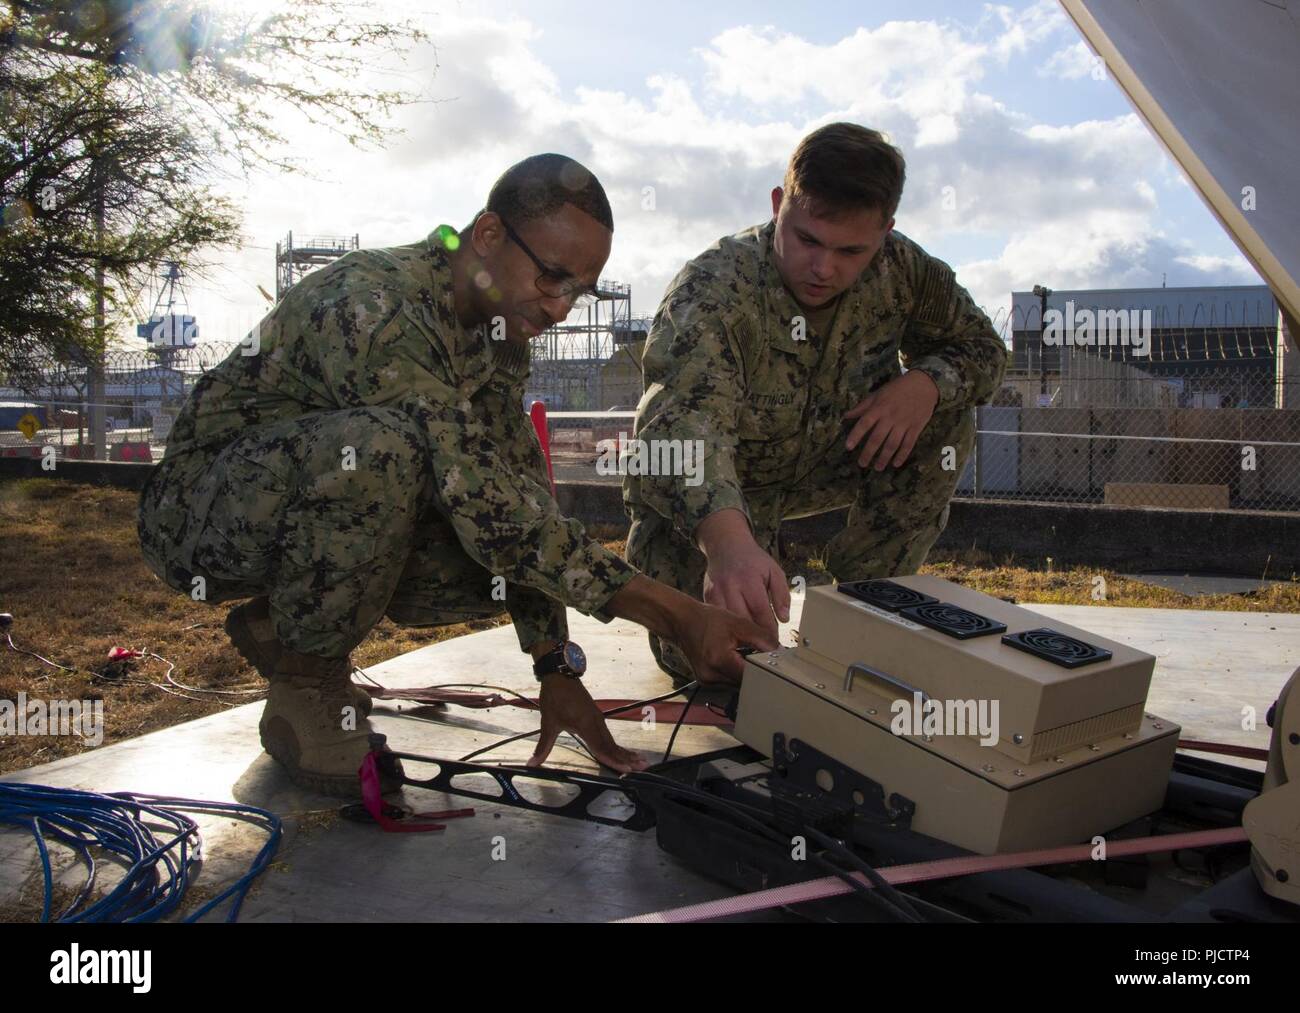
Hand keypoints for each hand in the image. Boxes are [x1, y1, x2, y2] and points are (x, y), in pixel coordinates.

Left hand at [528, 674, 647, 772]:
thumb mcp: (548, 722)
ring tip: (639, 762)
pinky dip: (617, 745)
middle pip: (612, 744)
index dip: (614, 760)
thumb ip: (543, 746)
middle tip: (643, 768)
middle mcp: (595, 722)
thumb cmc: (554, 697)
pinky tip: (621, 751)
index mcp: (585, 724)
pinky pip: (608, 734)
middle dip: (627, 758)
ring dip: (625, 752)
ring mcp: (597, 719)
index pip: (602, 747)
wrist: (560, 674)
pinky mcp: (596, 716)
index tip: (627, 769)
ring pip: (612, 740)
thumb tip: (532, 763)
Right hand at [602, 572, 778, 686]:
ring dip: (745, 674)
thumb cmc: (708, 619)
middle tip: (766, 662)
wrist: (681, 621)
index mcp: (719, 661)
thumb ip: (762, 638)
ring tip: (749, 658)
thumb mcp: (738, 624)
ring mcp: (707, 681)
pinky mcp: (706, 682)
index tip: (775, 666)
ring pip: (736, 685)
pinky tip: (736, 660)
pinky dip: (735, 673)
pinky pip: (727, 682)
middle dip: (756, 673)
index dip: (765, 671)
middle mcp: (711, 676)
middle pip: (744, 683)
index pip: (751, 676)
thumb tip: (781, 652)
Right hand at [702, 541, 789, 645]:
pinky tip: (734, 636)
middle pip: (743, 621)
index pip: (761, 612)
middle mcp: (730, 587)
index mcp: (749, 580)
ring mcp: (715, 592)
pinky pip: (717, 618)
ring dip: (739, 637)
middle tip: (764, 651)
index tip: (775, 645)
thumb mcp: (774, 571)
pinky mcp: (706, 597)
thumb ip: (782, 594)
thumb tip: (784, 619)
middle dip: (755, 639)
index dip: (769, 631)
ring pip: (727, 623)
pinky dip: (726, 629)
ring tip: (750, 648)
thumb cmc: (753, 560)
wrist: (726, 545)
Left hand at [843, 371, 939, 470]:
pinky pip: (908, 444)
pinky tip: (895, 464)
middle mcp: (890, 417)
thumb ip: (863, 406)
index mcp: (879, 408)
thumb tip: (846, 416)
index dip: (856, 435)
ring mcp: (904, 423)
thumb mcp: (878, 393)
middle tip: (862, 464)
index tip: (848, 447)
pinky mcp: (916, 428)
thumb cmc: (897, 388)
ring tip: (877, 468)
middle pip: (877, 438)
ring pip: (892, 444)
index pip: (865, 423)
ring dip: (884, 458)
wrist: (924, 384)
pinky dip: (902, 455)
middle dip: (868, 453)